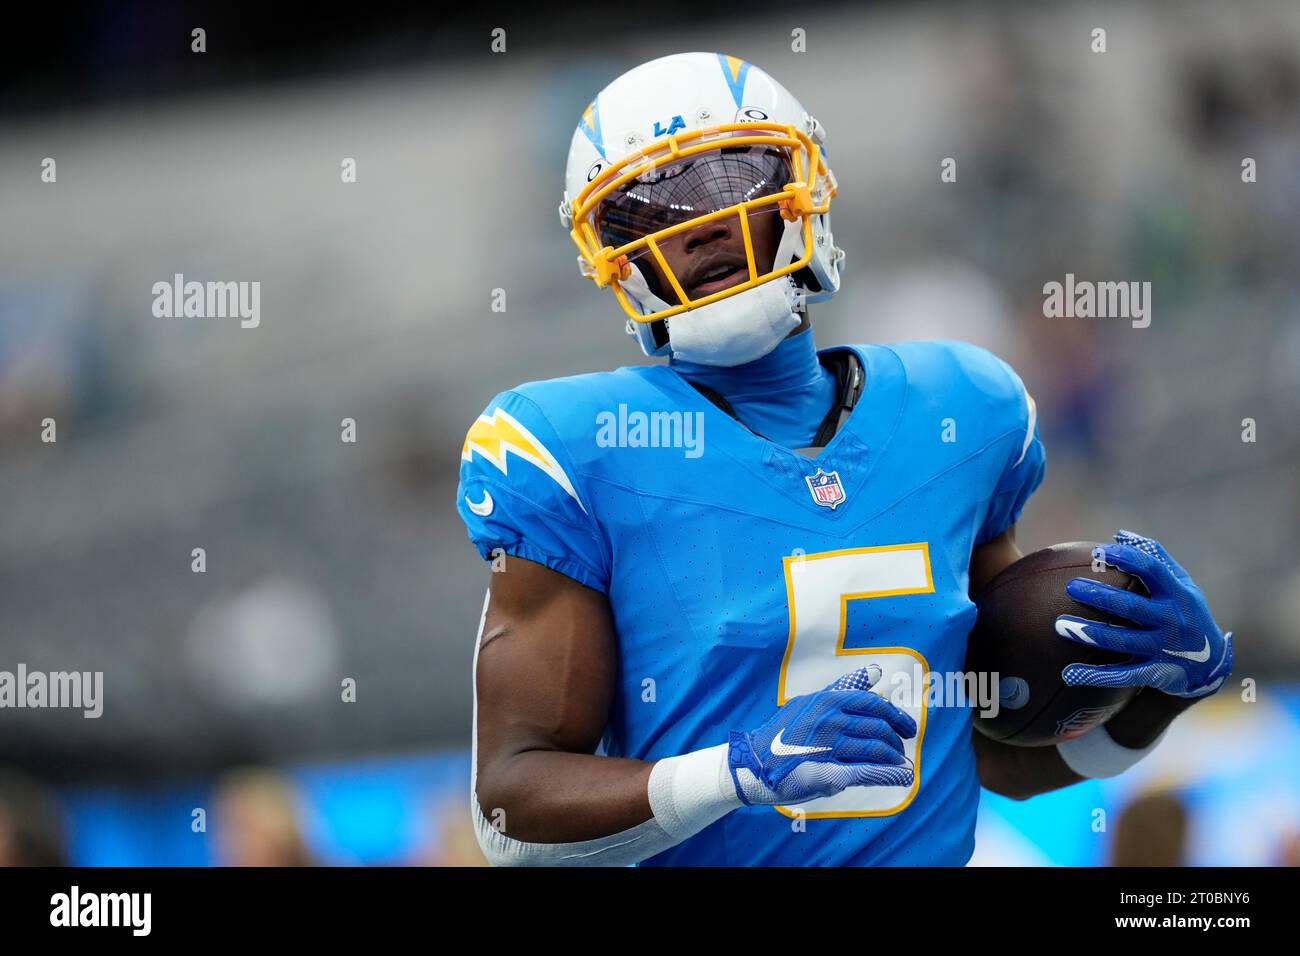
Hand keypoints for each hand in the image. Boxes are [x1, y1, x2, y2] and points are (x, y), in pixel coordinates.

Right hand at [727, 665, 916, 805]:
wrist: (753, 762)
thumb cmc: (785, 732)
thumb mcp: (810, 701)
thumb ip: (844, 687)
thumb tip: (876, 672)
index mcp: (827, 700)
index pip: (873, 704)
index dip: (896, 716)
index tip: (908, 729)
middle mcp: (828, 719)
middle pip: (877, 727)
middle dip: (896, 739)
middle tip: (901, 749)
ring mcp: (826, 745)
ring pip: (874, 750)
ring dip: (893, 759)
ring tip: (897, 764)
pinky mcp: (824, 772)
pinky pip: (864, 772)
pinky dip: (886, 775)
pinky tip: (900, 777)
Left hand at [1055, 530, 1233, 698]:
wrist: (1211, 664)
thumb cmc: (1187, 612)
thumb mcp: (1183, 585)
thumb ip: (1156, 558)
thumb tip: (1120, 534)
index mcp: (1178, 594)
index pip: (1152, 570)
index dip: (1125, 558)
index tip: (1097, 552)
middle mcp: (1172, 620)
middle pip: (1132, 607)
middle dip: (1100, 597)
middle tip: (1071, 587)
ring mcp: (1164, 648)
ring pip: (1122, 640)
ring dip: (1090, 634)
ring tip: (1060, 626)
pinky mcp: (1155, 672)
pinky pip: (1122, 674)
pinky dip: (1095, 675)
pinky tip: (1069, 674)